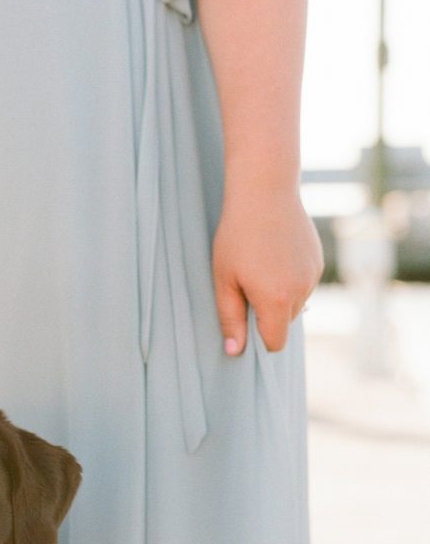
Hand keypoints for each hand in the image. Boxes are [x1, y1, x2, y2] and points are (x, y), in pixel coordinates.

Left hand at [212, 185, 322, 355]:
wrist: (265, 191)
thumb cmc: (236, 237)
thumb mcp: (224, 280)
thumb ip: (230, 318)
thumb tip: (234, 352)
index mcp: (276, 300)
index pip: (275, 343)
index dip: (260, 340)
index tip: (245, 324)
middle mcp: (301, 291)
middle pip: (285, 323)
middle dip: (268, 315)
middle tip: (246, 285)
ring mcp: (313, 275)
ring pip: (296, 303)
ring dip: (279, 296)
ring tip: (260, 266)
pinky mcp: (318, 260)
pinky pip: (303, 283)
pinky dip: (290, 279)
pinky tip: (274, 255)